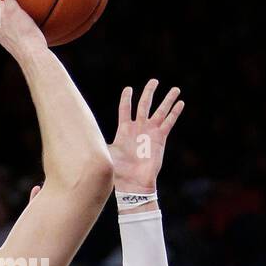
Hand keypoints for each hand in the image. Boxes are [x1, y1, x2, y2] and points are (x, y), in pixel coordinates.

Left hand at [109, 79, 184, 194]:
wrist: (133, 183)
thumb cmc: (118, 171)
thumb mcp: (106, 153)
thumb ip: (98, 143)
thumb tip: (85, 137)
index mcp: (124, 130)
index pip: (125, 110)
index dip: (126, 99)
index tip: (128, 89)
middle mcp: (138, 128)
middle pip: (144, 105)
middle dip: (150, 92)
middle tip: (154, 81)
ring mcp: (150, 132)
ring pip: (160, 111)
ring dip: (167, 100)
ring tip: (175, 89)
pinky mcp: (160, 138)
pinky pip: (169, 122)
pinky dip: (175, 113)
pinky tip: (181, 103)